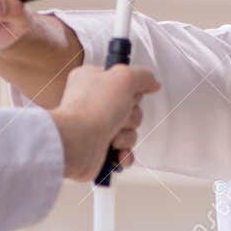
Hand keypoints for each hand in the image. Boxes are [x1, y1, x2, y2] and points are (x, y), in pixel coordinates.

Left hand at [49, 64, 160, 180]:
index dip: (132, 90)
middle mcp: (93, 103)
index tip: (130, 93)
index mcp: (92, 80)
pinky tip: (116, 152)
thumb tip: (153, 82)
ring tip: (113, 136)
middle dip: (131, 117)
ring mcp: (95, 127)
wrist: (77, 143)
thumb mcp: (124, 78)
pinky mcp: (98, 149)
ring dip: (127, 136)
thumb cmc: (93, 109)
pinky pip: (123, 151)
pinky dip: (123, 154)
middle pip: (131, 109)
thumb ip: (142, 76)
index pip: (124, 82)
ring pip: (129, 131)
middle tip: (119, 116)